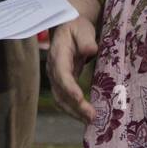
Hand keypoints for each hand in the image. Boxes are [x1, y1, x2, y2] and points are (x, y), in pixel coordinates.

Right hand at [47, 0, 101, 122]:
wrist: (69, 26)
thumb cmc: (77, 26)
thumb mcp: (82, 28)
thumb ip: (86, 39)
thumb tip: (91, 50)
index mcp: (58, 54)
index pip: (61, 74)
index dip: (69, 87)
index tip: (79, 98)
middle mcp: (54, 69)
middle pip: (60, 92)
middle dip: (75, 107)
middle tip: (92, 116)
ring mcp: (56, 77)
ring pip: (61, 99)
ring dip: (75, 112)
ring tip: (91, 121)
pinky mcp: (63, 83)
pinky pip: (65, 99)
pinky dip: (75, 109)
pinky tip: (86, 116)